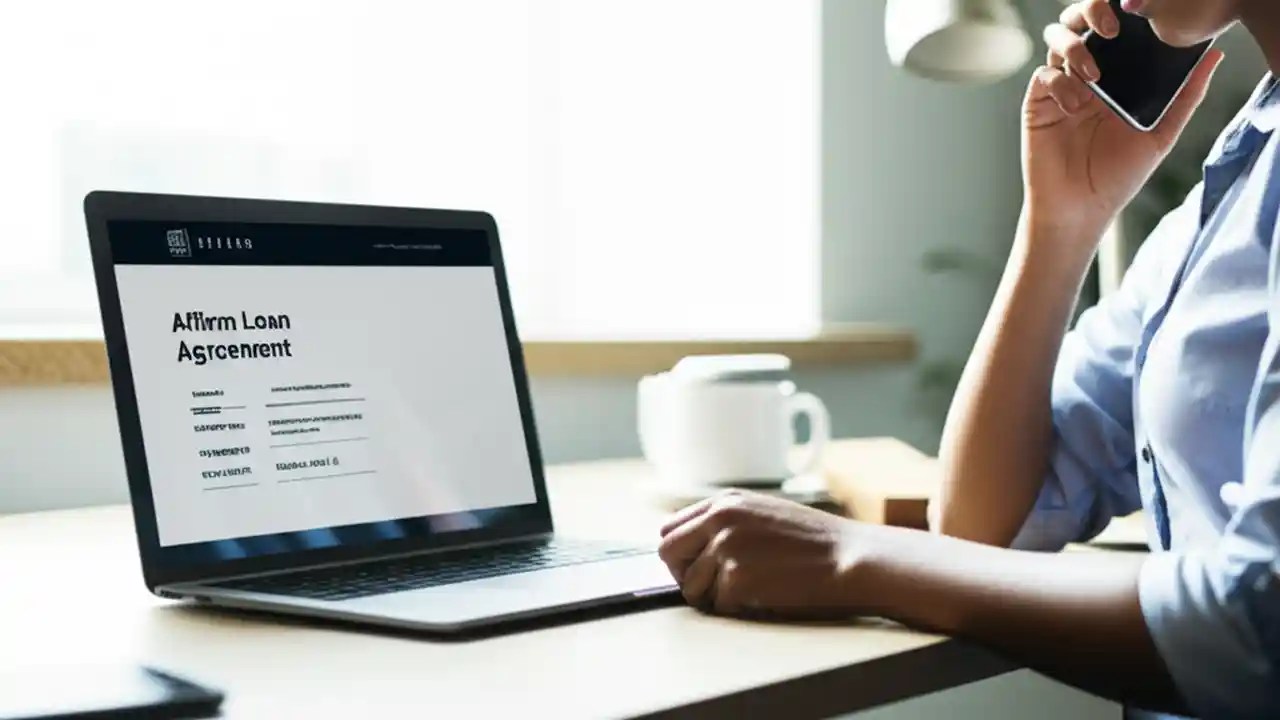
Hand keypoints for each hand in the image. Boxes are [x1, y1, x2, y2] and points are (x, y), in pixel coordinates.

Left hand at [657, 490, 862, 617]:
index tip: (698, 569)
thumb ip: (728, 523)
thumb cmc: (817, 543)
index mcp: (726, 501)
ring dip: (714, 598)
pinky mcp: (736, 578)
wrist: (853, 558)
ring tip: (751, 593)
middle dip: (684, 576)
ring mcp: (726, 547)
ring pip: (691, 587)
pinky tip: (766, 598)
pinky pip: (719, 607)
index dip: (681, 554)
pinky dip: (738, 610)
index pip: (671, 529)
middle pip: (667, 554)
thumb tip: (693, 548)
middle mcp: (720, 518)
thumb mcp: (766, 514)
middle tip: (713, 589)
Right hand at [1023, 0, 1222, 236]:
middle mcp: (1086, 77)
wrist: (1082, 209)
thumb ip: (1186, 95)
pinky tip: (1076, 105)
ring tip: (1094, 72)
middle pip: (1080, 23)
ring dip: (1074, 45)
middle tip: (1111, 29)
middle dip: (1091, 12)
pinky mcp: (1038, 105)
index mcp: (1116, 78)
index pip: (1114, 30)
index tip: (1137, 13)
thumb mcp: (1162, 134)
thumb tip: (1214, 56)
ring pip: (1057, 40)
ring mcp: (1060, 89)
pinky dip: (1060, 82)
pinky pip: (1044, 76)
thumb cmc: (1118, 176)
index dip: (1120, 14)